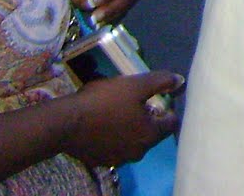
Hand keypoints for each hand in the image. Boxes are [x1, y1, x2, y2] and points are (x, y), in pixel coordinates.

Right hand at [58, 72, 181, 167]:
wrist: (64, 123)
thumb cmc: (104, 101)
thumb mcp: (136, 84)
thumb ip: (161, 82)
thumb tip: (179, 81)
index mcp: (149, 135)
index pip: (171, 123)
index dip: (167, 108)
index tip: (157, 98)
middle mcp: (137, 153)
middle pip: (151, 133)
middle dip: (148, 118)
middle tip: (135, 102)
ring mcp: (116, 159)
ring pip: (132, 141)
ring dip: (130, 127)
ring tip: (117, 110)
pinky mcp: (98, 160)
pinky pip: (113, 146)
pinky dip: (113, 136)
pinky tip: (102, 123)